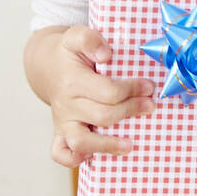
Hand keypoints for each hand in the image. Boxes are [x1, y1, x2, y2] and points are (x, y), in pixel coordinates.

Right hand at [48, 26, 158, 166]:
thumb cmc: (69, 52)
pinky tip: (89, 159)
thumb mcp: (76, 36)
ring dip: (107, 145)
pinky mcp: (60, 132)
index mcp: (73, 80)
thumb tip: (105, 54)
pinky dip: (72, 159)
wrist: (47, 64)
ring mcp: (62, 120)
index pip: (108, 91)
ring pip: (81, 141)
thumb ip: (90, 39)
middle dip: (131, 111)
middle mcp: (66, 104)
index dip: (132, 90)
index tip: (148, 87)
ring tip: (130, 145)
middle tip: (150, 106)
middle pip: (103, 116)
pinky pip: (59, 152)